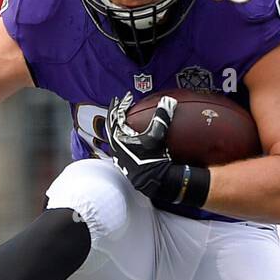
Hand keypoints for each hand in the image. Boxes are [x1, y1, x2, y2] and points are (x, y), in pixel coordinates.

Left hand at [106, 92, 209, 208]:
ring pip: (113, 135)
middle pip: (110, 124)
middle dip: (114, 112)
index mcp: (119, 137)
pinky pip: (118, 145)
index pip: (117, 115)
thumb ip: (162, 117)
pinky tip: (127, 137)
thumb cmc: (153, 160)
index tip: (128, 97)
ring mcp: (118, 155)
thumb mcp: (157, 136)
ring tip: (121, 118)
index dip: (122, 104)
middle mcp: (115, 146)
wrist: (153, 182)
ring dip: (116, 125)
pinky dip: (121, 136)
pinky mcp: (123, 162)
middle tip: (118, 103)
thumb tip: (168, 101)